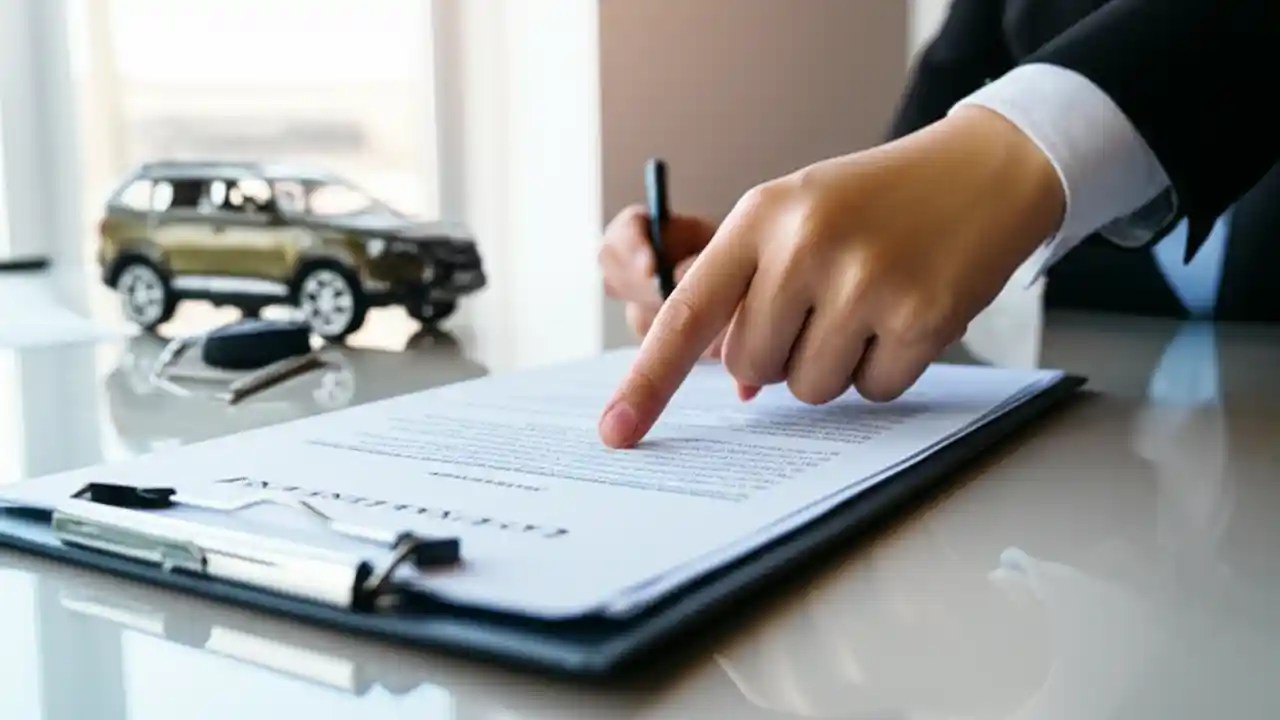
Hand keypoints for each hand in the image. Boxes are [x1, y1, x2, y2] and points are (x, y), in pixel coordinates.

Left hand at [599, 107, 1064, 447]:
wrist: (982, 170)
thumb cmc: (874, 204)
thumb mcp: (798, 221)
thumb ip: (753, 293)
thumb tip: (739, 387)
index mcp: (759, 216)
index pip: (687, 314)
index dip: (647, 381)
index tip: (616, 433)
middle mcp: (805, 244)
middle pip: (752, 365)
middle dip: (782, 352)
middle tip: (824, 302)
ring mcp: (864, 280)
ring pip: (810, 387)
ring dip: (835, 363)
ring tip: (868, 302)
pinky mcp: (921, 316)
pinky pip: (873, 391)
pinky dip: (886, 369)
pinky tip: (906, 314)